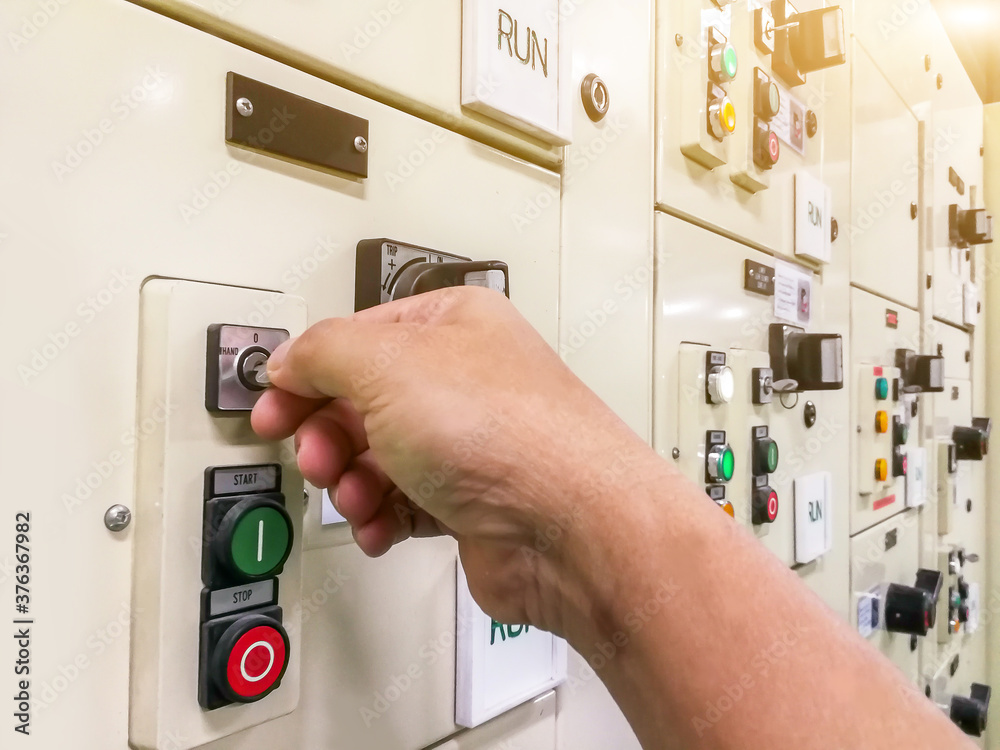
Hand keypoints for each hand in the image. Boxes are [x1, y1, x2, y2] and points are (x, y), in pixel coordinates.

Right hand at [251, 286, 656, 633]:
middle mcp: (466, 380)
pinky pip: (404, 504)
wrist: (569, 528)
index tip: (274, 401)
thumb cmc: (509, 437)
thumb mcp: (386, 364)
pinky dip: (383, 517)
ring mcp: (471, 443)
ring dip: (353, 480)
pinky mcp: (472, 502)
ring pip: (380, 457)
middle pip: (363, 401)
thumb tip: (291, 358)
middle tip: (316, 454)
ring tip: (358, 493)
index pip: (358, 337)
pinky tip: (382, 525)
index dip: (308, 369)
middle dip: (328, 433)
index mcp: (453, 325)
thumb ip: (322, 351)